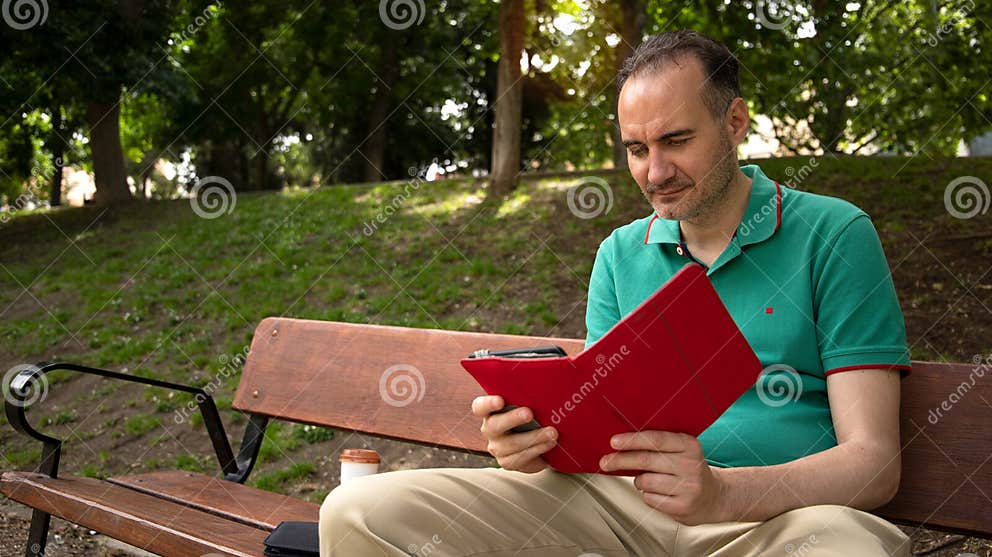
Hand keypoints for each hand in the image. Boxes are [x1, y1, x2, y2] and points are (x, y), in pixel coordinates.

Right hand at [472, 395, 557, 472]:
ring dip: (534, 437)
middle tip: (529, 413)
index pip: (480, 406)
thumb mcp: (530, 402)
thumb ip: (529, 393)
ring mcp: (497, 447)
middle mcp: (490, 428)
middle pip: (494, 425)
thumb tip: (545, 377)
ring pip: (511, 444)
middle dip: (512, 419)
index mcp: (490, 410)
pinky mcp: (507, 462)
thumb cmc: (534, 414)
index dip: (488, 403)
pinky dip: (538, 449)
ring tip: (552, 432)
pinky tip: (550, 443)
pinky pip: (520, 458)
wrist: (541, 440)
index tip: (500, 400)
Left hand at [599, 431, 727, 524]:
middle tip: (604, 462)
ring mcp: (688, 487)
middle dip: (621, 460)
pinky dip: (648, 496)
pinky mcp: (683, 506)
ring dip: (639, 481)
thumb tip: (619, 443)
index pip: (655, 439)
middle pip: (646, 460)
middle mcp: (690, 465)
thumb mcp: (680, 450)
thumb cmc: (686, 470)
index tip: (613, 441)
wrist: (714, 497)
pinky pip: (650, 499)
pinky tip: (660, 493)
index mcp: (689, 445)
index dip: (632, 440)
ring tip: (650, 480)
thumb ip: (657, 444)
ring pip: (645, 481)